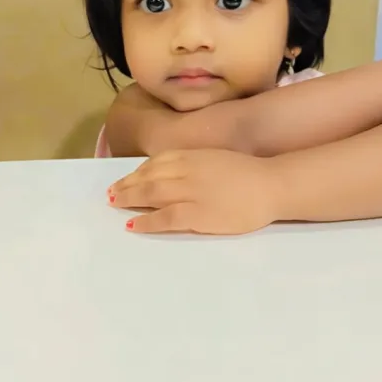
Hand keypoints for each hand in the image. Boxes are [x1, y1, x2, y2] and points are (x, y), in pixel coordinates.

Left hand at [108, 149, 277, 234]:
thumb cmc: (250, 173)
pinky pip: (163, 218)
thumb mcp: (217, 158)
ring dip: (129, 199)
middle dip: (127, 185)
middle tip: (110, 194)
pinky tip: (133, 225)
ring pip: (151, 194)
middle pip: (148, 177)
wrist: (271, 184)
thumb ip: (196, 163)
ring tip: (114, 204)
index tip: (126, 178)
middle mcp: (186, 171)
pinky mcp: (196, 214)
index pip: (156, 162)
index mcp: (193, 156)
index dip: (137, 171)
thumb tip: (177, 172)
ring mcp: (190, 192)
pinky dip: (145, 221)